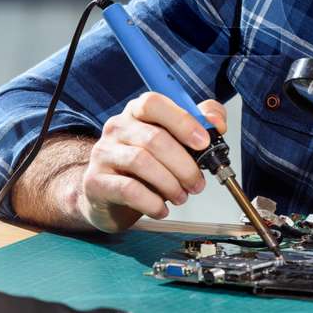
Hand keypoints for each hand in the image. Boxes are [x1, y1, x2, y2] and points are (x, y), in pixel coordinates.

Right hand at [77, 94, 221, 231]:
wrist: (109, 195)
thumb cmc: (148, 164)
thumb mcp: (176, 139)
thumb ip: (201, 123)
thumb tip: (217, 123)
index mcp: (138, 112)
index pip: (154, 104)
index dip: (182, 121)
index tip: (203, 142)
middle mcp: (117, 127)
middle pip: (154, 138)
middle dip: (184, 164)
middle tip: (198, 183)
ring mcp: (103, 153)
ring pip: (141, 162)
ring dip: (170, 184)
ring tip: (182, 196)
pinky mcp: (95, 181)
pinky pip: (128, 189)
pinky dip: (152, 202)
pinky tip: (161, 209)